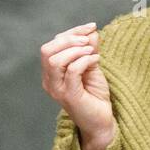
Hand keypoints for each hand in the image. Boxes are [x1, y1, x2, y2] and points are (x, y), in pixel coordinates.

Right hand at [41, 22, 114, 145]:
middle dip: (69, 39)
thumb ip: (89, 50)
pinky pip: (72, 71)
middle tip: (88, 41)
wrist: (102, 122)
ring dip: (75, 50)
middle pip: (47, 50)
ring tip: (92, 51)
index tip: (91, 27)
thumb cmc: (95, 97)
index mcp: (51, 73)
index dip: (71, 32)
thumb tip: (91, 30)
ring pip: (55, 60)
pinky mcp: (69, 96)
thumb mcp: (92, 67)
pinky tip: (96, 60)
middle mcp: (49, 81)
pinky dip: (85, 60)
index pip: (52, 45)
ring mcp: (57, 89)